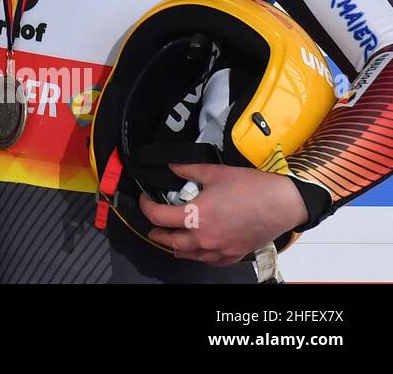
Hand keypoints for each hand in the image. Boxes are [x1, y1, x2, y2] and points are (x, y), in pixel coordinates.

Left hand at [140, 163, 309, 265]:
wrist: (283, 203)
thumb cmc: (251, 187)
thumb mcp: (215, 172)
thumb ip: (188, 170)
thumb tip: (172, 166)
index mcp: (196, 216)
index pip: (158, 217)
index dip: (146, 207)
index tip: (146, 200)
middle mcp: (205, 238)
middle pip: (169, 241)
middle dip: (157, 232)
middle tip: (154, 224)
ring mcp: (219, 250)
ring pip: (188, 255)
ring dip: (175, 246)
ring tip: (172, 236)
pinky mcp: (234, 255)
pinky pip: (209, 262)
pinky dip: (198, 255)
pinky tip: (198, 248)